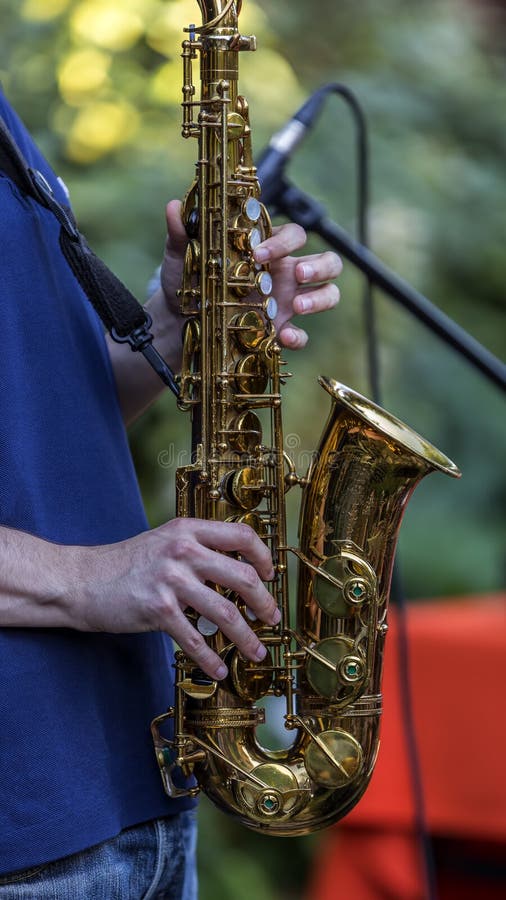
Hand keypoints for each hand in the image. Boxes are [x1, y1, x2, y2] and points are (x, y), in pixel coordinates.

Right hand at [74, 519, 278, 680]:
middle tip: (272, 618)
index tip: (270, 575)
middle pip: (242, 577)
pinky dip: (211, 659)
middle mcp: (183, 551)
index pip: (241, 535)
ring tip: (257, 651)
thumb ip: (196, 547)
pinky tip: (219, 670)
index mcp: (188, 530)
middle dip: (264, 603)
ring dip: (247, 637)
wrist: (82, 581)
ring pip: (225, 612)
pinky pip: (195, 640)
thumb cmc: (125, 563)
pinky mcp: (158, 610)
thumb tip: (237, 570)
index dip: (263, 557)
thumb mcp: (164, 541)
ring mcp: (171, 580)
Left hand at [159, 200, 341, 347]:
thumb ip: (181, 233)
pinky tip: (283, 337)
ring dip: (320, 297)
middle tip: (298, 274)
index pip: (293, 234)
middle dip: (319, 265)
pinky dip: (299, 336)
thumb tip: (173, 206)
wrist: (179, 320)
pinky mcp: (282, 329)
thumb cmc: (188, 281)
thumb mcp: (182, 256)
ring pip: (328, 292)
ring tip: (298, 306)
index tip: (258, 255)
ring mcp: (288, 302)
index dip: (283, 242)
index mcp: (268, 248)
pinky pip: (304, 334)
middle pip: (327, 261)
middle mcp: (285, 272)